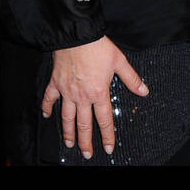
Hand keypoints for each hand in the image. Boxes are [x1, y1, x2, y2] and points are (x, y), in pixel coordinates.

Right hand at [43, 36, 147, 158]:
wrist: (76, 35)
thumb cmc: (97, 47)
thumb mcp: (119, 61)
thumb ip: (131, 79)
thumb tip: (144, 91)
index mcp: (99, 93)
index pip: (104, 120)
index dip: (107, 135)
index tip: (108, 147)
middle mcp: (82, 96)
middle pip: (84, 124)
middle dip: (86, 142)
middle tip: (87, 154)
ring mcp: (67, 91)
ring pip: (66, 117)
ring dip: (68, 132)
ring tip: (69, 143)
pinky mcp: (56, 82)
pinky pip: (49, 98)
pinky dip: (47, 107)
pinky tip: (46, 115)